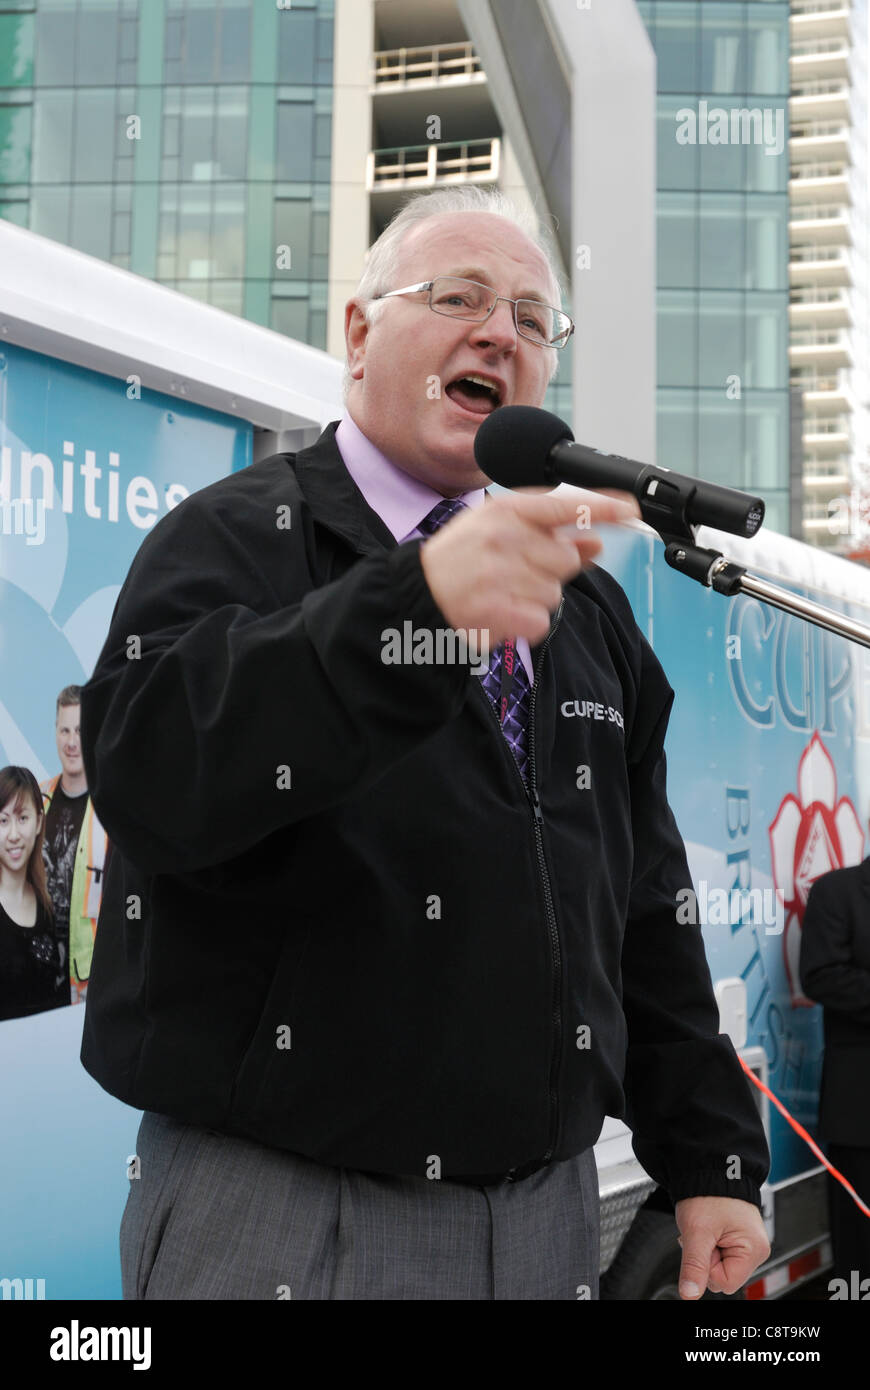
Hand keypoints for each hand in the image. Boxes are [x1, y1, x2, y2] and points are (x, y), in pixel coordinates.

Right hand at [418, 488, 639, 647]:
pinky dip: (527, 622)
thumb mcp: (498, 531)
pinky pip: (541, 620)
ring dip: (536, 597)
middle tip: (517, 571)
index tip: (633, 510)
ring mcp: (501, 576)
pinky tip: (503, 611)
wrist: (418, 594)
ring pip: (555, 592)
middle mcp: (504, 539)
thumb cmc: (461, 559)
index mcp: (505, 512)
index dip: (604, 507)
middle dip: (550, 569)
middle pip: (566, 558)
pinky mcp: (500, 611)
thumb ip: (549, 534)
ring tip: (503, 591)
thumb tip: (597, 542)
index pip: (565, 505)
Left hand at [675, 1196, 769, 1298]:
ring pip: (720, 1266)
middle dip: (707, 1258)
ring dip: (706, 1251)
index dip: (708, 1267)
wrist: (709, 1171)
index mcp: (754, 1250)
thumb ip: (694, 1266)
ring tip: (706, 1229)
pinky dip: (709, 1245)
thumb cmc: (709, 1194)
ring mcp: (748, 1244)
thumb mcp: (697, 1231)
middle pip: (724, 1276)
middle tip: (703, 1234)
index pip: (725, 1283)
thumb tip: (690, 1294)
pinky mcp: (740, 1240)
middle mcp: (756, 1249)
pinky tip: (709, 1230)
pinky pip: (721, 1255)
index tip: (704, 1244)